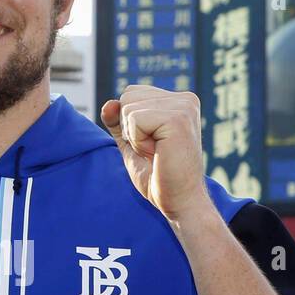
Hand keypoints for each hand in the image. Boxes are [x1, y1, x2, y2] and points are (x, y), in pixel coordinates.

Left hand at [101, 85, 210, 221]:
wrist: (178, 201)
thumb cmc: (158, 176)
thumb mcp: (131, 144)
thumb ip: (119, 122)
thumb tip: (109, 103)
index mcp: (178, 101)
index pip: (131, 93)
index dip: (129, 124)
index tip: (151, 145)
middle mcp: (185, 99)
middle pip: (128, 95)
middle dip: (130, 128)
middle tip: (153, 150)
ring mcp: (184, 107)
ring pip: (129, 107)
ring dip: (135, 137)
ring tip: (156, 153)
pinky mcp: (178, 119)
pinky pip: (135, 119)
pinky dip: (138, 142)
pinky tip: (157, 153)